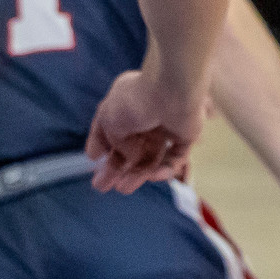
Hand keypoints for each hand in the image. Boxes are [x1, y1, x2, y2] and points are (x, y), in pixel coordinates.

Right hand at [85, 67, 207, 192]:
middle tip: (102, 186)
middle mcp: (147, 115)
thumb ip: (114, 142)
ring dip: (137, 174)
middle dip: (116, 168)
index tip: (94, 163)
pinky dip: (164, 169)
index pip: (112, 129)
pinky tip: (153, 176)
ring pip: (152, 156)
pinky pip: (174, 158)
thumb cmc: (135, 101)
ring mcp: (167, 126)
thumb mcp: (109, 120)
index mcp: (126, 104)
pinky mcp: (186, 135)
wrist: (173, 89)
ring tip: (123, 188)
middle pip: (131, 148)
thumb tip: (125, 157)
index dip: (103, 147)